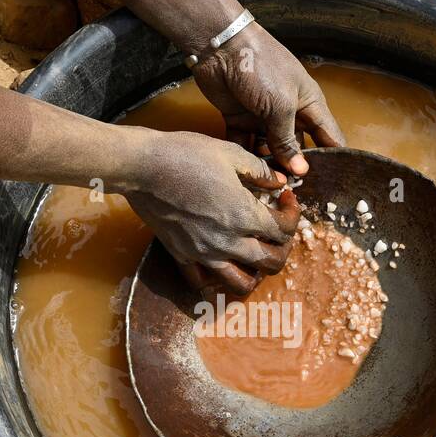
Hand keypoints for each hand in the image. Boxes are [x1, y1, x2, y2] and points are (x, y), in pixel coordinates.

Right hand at [124, 129, 300, 296]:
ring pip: (242, 282)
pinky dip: (216, 279)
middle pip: (271, 262)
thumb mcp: (231, 154)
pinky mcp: (182, 255)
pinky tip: (220, 262)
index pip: (284, 230)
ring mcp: (204, 253)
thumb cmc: (186, 154)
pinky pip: (203, 282)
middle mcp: (229, 241)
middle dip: (283, 246)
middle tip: (276, 228)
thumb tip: (280, 182)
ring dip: (255, 272)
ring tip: (253, 253)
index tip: (285, 198)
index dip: (292, 214)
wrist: (142, 167)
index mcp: (245, 215)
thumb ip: (261, 171)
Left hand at [192, 23, 345, 176]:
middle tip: (296, 195)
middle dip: (297, 170)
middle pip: (298, 149)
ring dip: (270, 168)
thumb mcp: (281, 106)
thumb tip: (300, 171)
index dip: (332, 160)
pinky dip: (246, 159)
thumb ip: (288, 140)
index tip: (332, 186)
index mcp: (309, 105)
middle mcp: (289, 114)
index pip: (329, 137)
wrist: (220, 47)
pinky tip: (247, 177)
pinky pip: (245, 146)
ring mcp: (263, 119)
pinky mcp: (239, 121)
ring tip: (270, 191)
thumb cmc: (261, 68)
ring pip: (270, 151)